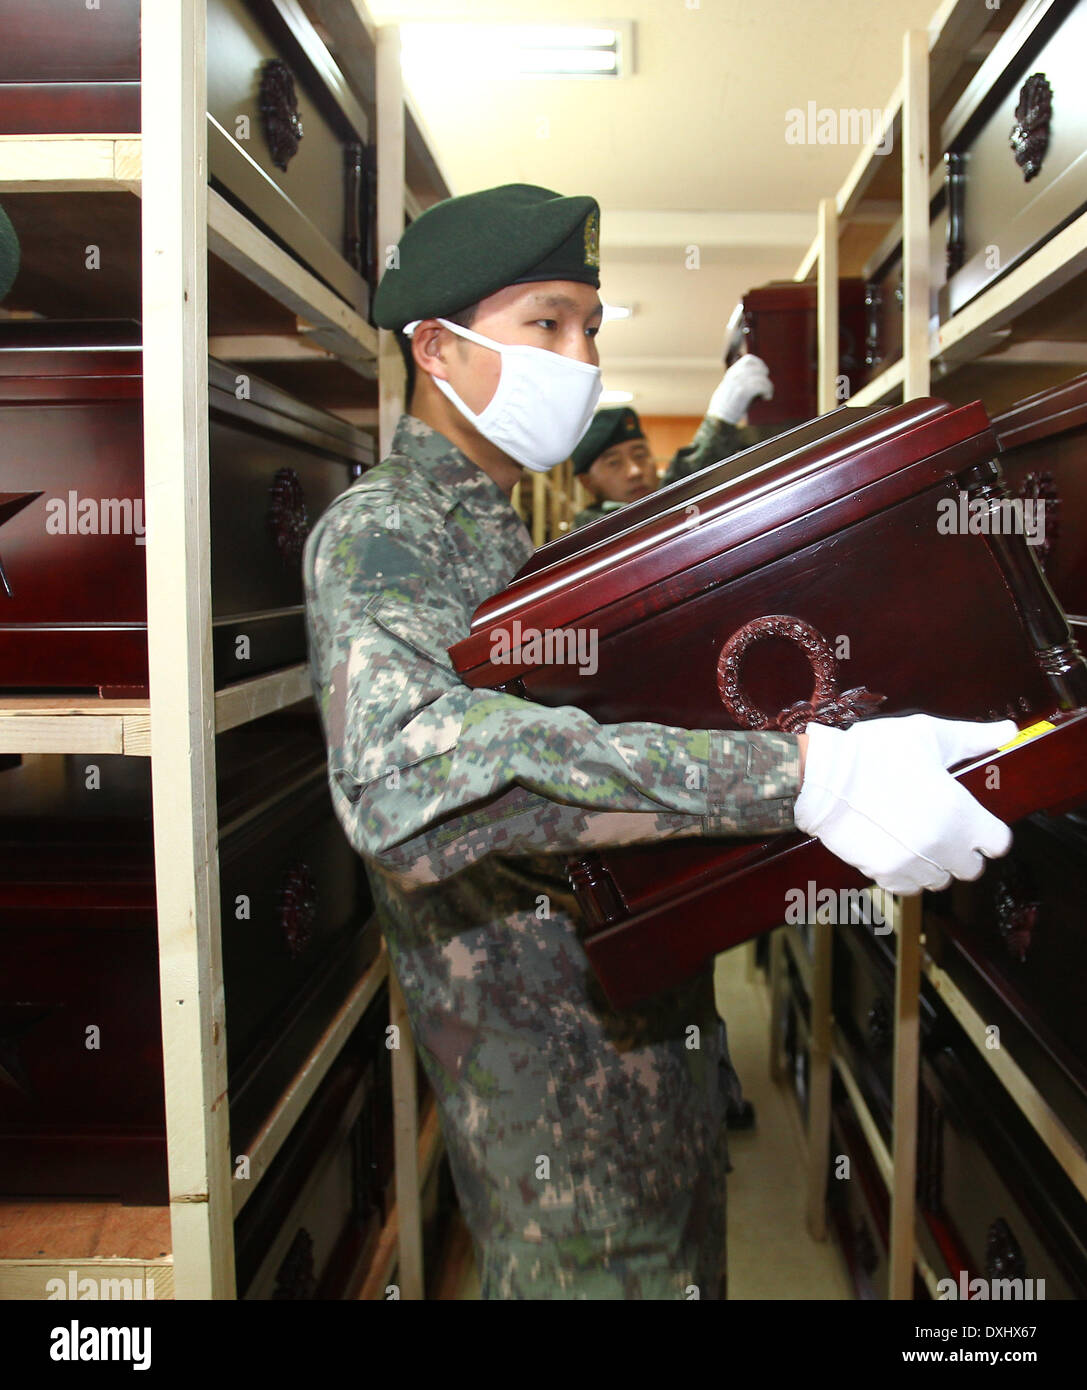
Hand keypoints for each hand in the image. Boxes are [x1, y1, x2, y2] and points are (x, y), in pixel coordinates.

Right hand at [708, 354, 772, 424]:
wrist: (719, 419)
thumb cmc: (727, 406)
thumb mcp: (730, 388)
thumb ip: (740, 380)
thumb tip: (757, 376)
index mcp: (731, 373)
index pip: (749, 359)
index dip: (760, 364)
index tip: (764, 373)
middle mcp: (734, 375)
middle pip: (757, 366)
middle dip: (764, 375)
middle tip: (766, 386)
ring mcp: (738, 383)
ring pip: (761, 377)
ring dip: (768, 385)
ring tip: (767, 394)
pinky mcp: (743, 392)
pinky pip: (761, 386)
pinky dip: (767, 391)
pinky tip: (767, 397)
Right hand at [793, 714, 1017, 893]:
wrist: (822, 777)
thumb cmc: (875, 752)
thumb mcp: (928, 735)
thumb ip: (973, 738)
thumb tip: (1009, 732)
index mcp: (960, 812)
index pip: (997, 843)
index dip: (987, 832)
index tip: (974, 823)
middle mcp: (942, 844)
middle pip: (971, 867)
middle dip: (961, 850)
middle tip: (942, 827)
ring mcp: (913, 863)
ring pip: (939, 880)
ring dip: (934, 863)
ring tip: (915, 837)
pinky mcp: (885, 873)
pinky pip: (909, 887)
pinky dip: (906, 873)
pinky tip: (895, 848)